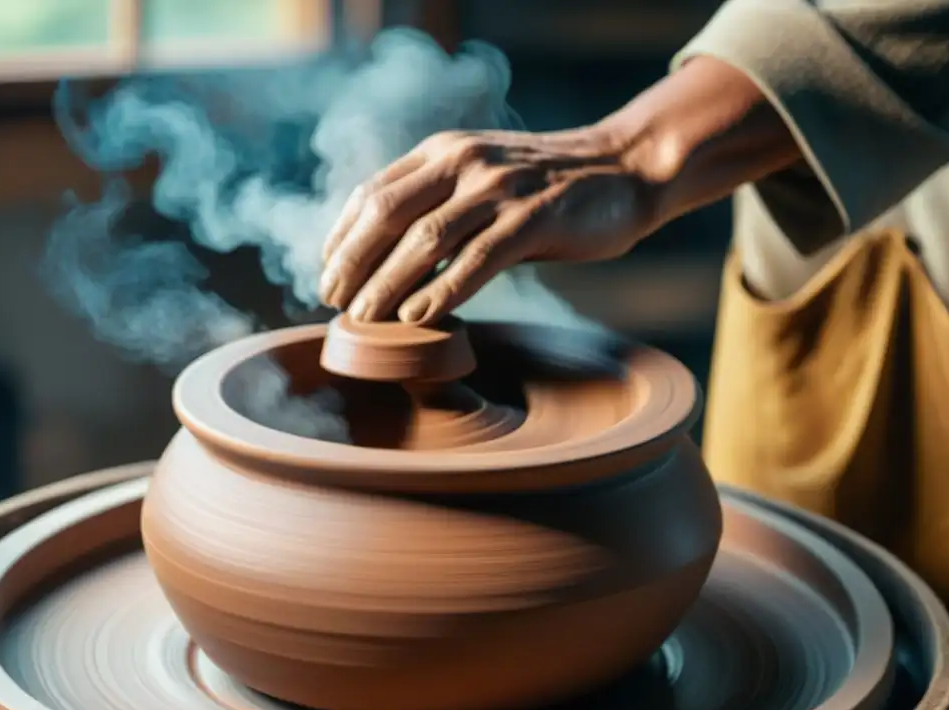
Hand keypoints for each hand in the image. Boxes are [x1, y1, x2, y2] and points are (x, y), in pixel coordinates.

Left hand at [318, 127, 666, 323]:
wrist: (623, 168)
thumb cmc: (545, 186)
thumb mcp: (483, 179)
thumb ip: (439, 203)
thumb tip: (388, 259)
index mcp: (444, 152)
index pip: (374, 192)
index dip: (341, 234)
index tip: (325, 271)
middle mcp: (465, 161)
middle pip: (388, 214)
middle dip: (352, 262)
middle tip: (332, 301)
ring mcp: (500, 189)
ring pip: (425, 239)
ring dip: (386, 283)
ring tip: (363, 319)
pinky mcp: (534, 218)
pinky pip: (477, 260)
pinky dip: (442, 291)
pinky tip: (417, 317)